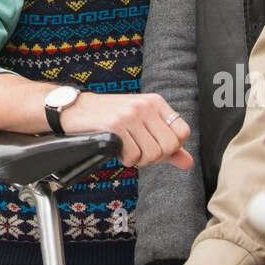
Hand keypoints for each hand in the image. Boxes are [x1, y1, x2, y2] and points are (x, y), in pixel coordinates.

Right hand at [59, 91, 192, 170]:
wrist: (76, 109)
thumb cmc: (109, 117)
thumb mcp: (141, 124)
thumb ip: (166, 142)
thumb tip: (188, 162)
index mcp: (155, 102)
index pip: (182, 132)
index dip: (171, 147)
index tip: (154, 146)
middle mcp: (145, 106)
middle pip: (169, 146)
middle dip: (155, 157)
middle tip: (139, 151)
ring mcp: (130, 115)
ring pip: (152, 154)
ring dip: (138, 159)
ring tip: (126, 149)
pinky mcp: (115, 125)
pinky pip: (133, 156)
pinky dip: (125, 159)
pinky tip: (116, 148)